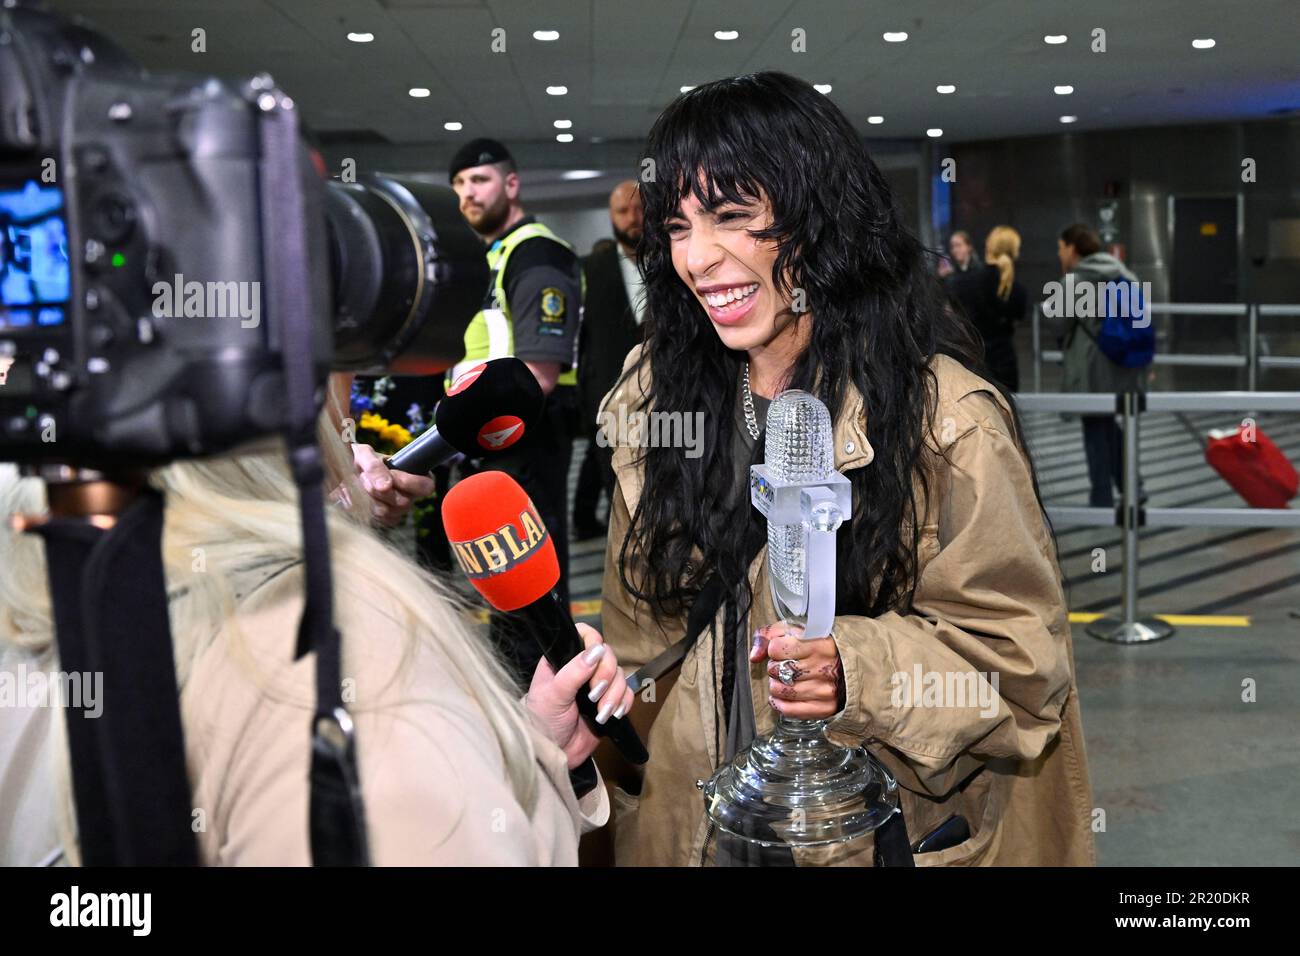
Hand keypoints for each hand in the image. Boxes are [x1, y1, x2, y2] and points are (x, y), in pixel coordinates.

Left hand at [351, 443, 434, 526]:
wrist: (343, 472)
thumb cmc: (358, 459)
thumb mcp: (364, 455)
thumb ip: (375, 467)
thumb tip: (387, 486)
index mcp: (414, 475)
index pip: (426, 486)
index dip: (409, 483)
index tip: (390, 475)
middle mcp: (410, 495)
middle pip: (403, 502)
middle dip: (379, 490)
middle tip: (364, 477)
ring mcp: (399, 509)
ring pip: (388, 512)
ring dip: (369, 498)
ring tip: (360, 485)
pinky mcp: (386, 519)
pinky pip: (379, 520)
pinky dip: (365, 508)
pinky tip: (360, 497)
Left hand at [526, 623, 633, 769]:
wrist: (554, 754)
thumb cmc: (543, 721)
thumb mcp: (553, 694)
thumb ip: (573, 672)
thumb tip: (596, 651)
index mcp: (563, 659)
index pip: (585, 636)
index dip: (595, 644)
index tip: (595, 661)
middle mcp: (582, 668)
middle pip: (608, 656)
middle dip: (606, 677)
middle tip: (594, 696)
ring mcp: (596, 685)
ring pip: (620, 676)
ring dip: (614, 695)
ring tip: (600, 714)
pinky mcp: (609, 702)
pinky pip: (627, 695)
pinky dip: (623, 704)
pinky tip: (611, 715)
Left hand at [750, 621, 845, 719]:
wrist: (858, 663)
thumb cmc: (825, 644)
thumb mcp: (801, 629)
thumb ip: (772, 634)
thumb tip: (755, 656)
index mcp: (819, 643)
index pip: (776, 648)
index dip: (775, 648)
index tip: (783, 648)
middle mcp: (824, 667)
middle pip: (777, 670)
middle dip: (775, 667)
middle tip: (785, 664)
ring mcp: (826, 690)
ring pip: (781, 690)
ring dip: (777, 685)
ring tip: (786, 679)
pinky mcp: (826, 707)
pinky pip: (789, 710)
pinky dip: (779, 703)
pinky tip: (783, 695)